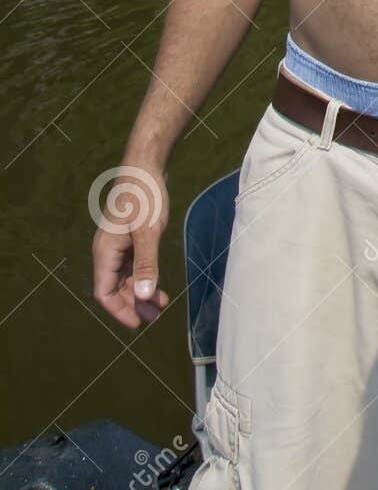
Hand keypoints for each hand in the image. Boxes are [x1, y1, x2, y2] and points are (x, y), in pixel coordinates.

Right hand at [92, 164, 171, 329]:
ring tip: (160, 304)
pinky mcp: (128, 237)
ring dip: (139, 291)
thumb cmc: (144, 196)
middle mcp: (106, 250)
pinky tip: (156, 283)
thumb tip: (142, 296)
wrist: (145, 166)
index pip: (104, 293)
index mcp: (105, 252)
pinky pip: (131, 265)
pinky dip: (142, 277)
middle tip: (156, 317)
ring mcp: (117, 244)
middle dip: (133, 304)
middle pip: (114, 288)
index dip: (119, 310)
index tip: (139, 323)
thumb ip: (146, 264)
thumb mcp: (149, 232)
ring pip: (124, 278)